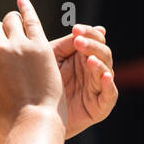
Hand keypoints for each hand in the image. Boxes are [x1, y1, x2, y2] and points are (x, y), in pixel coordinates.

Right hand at [0, 0, 62, 134]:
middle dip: (1, 35)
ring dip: (13, 22)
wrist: (33, 124)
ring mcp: (18, 46)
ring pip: (10, 20)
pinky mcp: (39, 46)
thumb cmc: (6, 120)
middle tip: (14, 46)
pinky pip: (30, 18)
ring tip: (20, 28)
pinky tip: (22, 1)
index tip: (4, 64)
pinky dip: (25, 8)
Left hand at [49, 23, 116, 138]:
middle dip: (92, 46)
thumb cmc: (39, 85)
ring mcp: (98, 88)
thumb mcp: (51, 59)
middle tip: (78, 42)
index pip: (95, 40)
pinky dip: (108, 85)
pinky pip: (110, 94)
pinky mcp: (100, 107)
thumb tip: (89, 27)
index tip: (76, 29)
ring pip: (107, 71)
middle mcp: (94, 71)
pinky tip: (104, 76)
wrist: (33, 116)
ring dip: (99, 63)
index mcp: (83, 57)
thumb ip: (67, 44)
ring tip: (88, 59)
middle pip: (103, 53)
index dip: (88, 33)